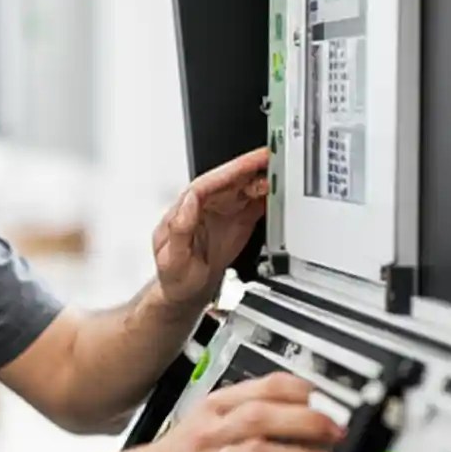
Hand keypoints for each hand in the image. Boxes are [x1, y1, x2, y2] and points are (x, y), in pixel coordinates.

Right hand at [117, 372, 342, 451]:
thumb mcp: (207, 419)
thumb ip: (250, 410)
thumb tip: (307, 408)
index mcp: (214, 408)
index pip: (262, 387)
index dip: (300, 390)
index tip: (327, 399)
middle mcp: (211, 434)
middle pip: (261, 417)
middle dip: (305, 421)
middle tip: (335, 431)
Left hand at [153, 148, 270, 308]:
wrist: (187, 293)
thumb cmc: (175, 278)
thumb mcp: (172, 260)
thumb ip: (179, 229)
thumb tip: (189, 200)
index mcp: (184, 211)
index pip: (207, 183)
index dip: (230, 171)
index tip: (248, 164)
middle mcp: (203, 207)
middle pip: (228, 181)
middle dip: (250, 168)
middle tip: (272, 159)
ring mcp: (221, 212)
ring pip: (242, 188)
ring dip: (260, 180)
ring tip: (278, 176)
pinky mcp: (236, 221)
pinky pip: (252, 203)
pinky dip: (266, 196)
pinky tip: (277, 193)